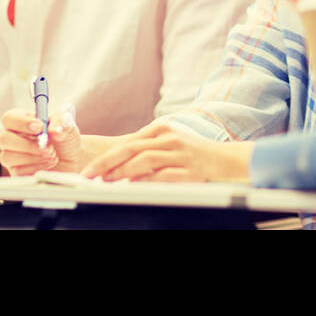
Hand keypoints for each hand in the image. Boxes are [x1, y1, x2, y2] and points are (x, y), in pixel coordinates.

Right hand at [0, 105, 83, 175]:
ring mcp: (12, 155)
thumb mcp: (67, 126)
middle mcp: (13, 137)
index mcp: (22, 120)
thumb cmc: (65, 139)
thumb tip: (55, 130)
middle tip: (48, 146)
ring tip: (52, 155)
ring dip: (32, 157)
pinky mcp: (16, 171)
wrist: (72, 160)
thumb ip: (62, 122)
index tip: (40, 127)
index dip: (22, 123)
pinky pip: (17, 171)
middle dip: (27, 144)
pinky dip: (35, 167)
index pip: (9, 118)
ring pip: (8, 156)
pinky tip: (49, 163)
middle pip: (3, 138)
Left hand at [81, 121, 253, 181]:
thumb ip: (147, 150)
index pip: (128, 143)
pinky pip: (163, 175)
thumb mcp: (170, 143)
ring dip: (122, 172)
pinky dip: (146, 181)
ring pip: (144, 160)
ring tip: (108, 182)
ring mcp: (180, 153)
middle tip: (89, 176)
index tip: (90, 170)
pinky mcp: (189, 169)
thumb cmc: (194, 154)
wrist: (227, 160)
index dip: (107, 157)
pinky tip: (134, 187)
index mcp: (163, 128)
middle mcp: (170, 138)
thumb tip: (118, 167)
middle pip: (131, 149)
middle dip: (106, 163)